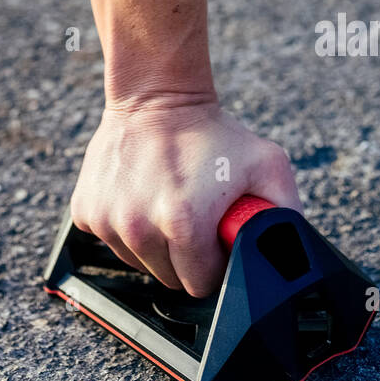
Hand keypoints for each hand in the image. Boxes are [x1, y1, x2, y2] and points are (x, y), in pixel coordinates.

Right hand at [71, 97, 302, 297]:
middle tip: (194, 219)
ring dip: (154, 243)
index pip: (201, 284)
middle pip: (168, 278)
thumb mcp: (268, 165)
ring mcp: (108, 221)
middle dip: (185, 258)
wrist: (156, 96)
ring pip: (138, 262)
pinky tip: (140, 197)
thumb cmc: (212, 132)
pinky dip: (124, 228)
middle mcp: (140, 228)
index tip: (215, 240)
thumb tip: (294, 252)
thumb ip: (286, 213)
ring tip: (167, 203)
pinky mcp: (85, 211)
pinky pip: (109, 241)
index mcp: (184, 224)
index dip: (214, 266)